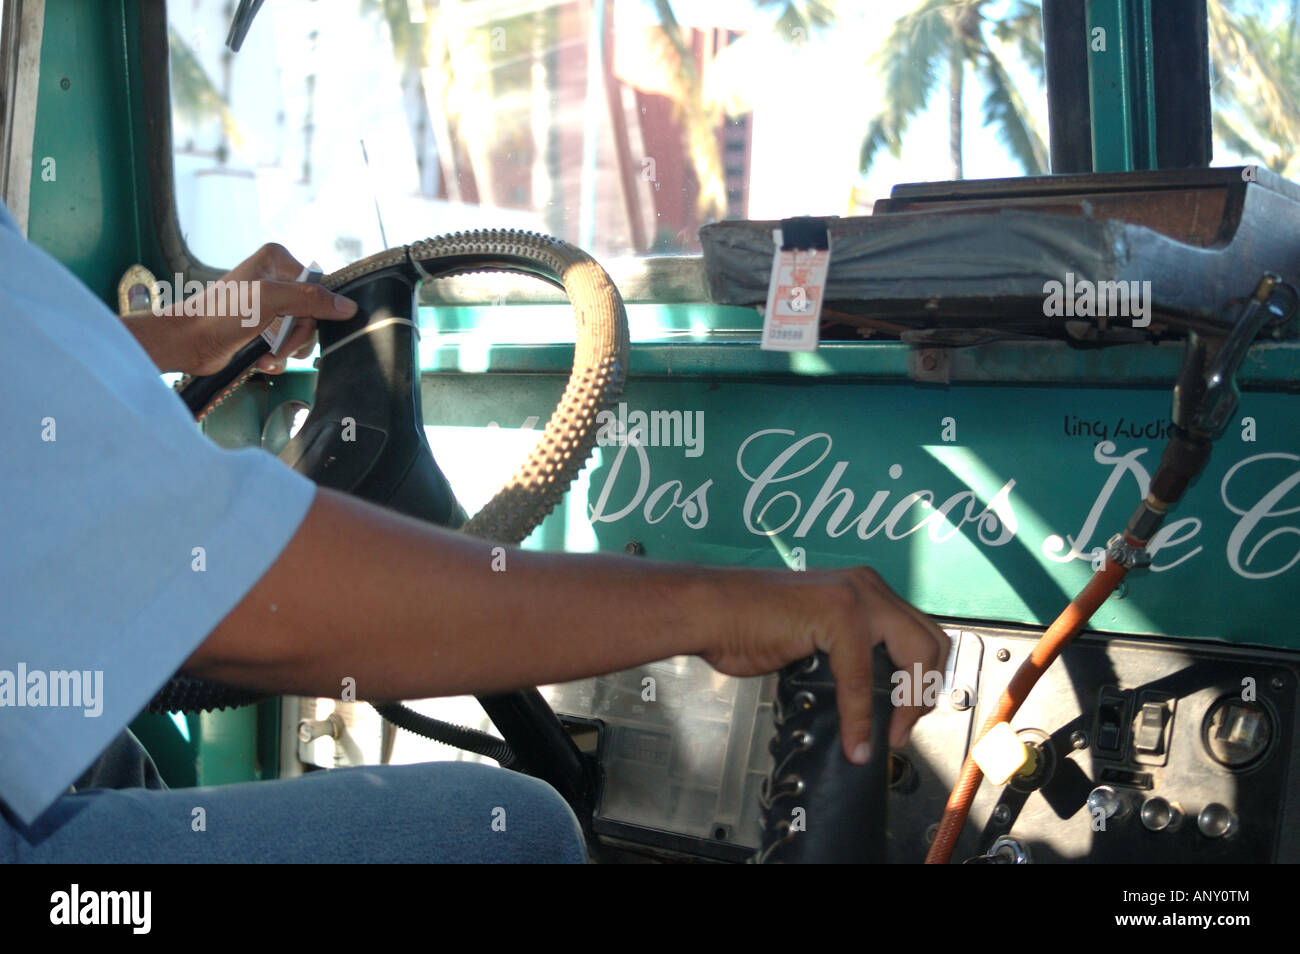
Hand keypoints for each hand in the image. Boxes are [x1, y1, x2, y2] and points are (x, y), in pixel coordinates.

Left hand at [169, 243, 357, 375]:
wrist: (189, 343)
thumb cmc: (223, 314)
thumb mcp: (270, 299)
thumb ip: (311, 299)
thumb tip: (350, 307)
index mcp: (278, 260)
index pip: (319, 287)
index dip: (314, 311)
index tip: (296, 324)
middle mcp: (276, 280)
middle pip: (313, 314)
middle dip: (298, 336)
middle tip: (279, 345)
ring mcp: (270, 307)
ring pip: (303, 334)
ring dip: (288, 351)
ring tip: (267, 356)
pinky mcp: (264, 330)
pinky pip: (288, 347)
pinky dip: (278, 358)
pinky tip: (261, 360)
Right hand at [700, 567, 948, 764]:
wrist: (708, 610)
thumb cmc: (746, 625)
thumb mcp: (815, 637)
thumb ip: (849, 653)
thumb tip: (875, 697)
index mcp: (864, 588)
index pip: (921, 633)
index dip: (922, 680)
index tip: (905, 718)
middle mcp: (867, 585)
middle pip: (932, 641)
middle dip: (926, 693)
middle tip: (903, 730)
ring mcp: (856, 596)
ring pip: (914, 654)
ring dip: (907, 706)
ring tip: (888, 738)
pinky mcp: (838, 615)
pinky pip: (862, 679)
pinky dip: (861, 718)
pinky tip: (854, 743)